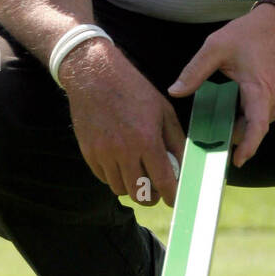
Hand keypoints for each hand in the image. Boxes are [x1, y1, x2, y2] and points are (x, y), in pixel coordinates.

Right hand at [60, 42, 185, 206]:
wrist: (94, 75)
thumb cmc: (134, 90)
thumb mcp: (163, 110)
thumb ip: (176, 140)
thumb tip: (185, 164)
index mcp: (147, 140)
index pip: (163, 181)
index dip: (171, 196)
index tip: (175, 199)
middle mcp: (124, 151)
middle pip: (139, 193)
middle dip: (151, 197)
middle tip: (156, 191)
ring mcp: (103, 154)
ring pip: (120, 189)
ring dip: (132, 188)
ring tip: (138, 177)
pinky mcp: (88, 153)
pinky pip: (103, 178)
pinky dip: (114, 177)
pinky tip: (121, 165)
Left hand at [167, 5, 274, 166]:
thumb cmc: (251, 33)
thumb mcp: (216, 47)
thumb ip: (194, 72)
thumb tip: (175, 92)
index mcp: (260, 91)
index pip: (256, 128)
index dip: (247, 148)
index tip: (235, 161)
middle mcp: (274, 101)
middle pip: (250, 129)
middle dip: (230, 135)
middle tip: (206, 136)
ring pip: (254, 123)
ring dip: (237, 124)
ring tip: (215, 119)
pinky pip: (259, 115)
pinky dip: (244, 116)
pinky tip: (229, 105)